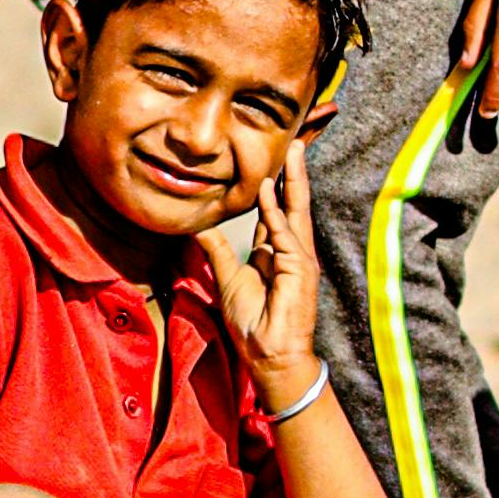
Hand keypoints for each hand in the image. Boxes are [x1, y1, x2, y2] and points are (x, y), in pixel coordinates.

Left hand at [202, 142, 324, 385]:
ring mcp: (299, 261)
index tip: (275, 160)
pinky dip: (278, 216)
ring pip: (297, 213)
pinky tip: (270, 194)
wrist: (268, 355)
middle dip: (294, 174)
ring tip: (293, 154)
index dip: (275, 186)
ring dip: (294, 183)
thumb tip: (198, 226)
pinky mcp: (301, 272)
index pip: (277, 211)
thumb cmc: (253, 322)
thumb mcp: (227, 278)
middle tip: (296, 142)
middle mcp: (291, 252)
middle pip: (293, 205)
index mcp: (275, 252)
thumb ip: (216, 250)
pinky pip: (287, 238)